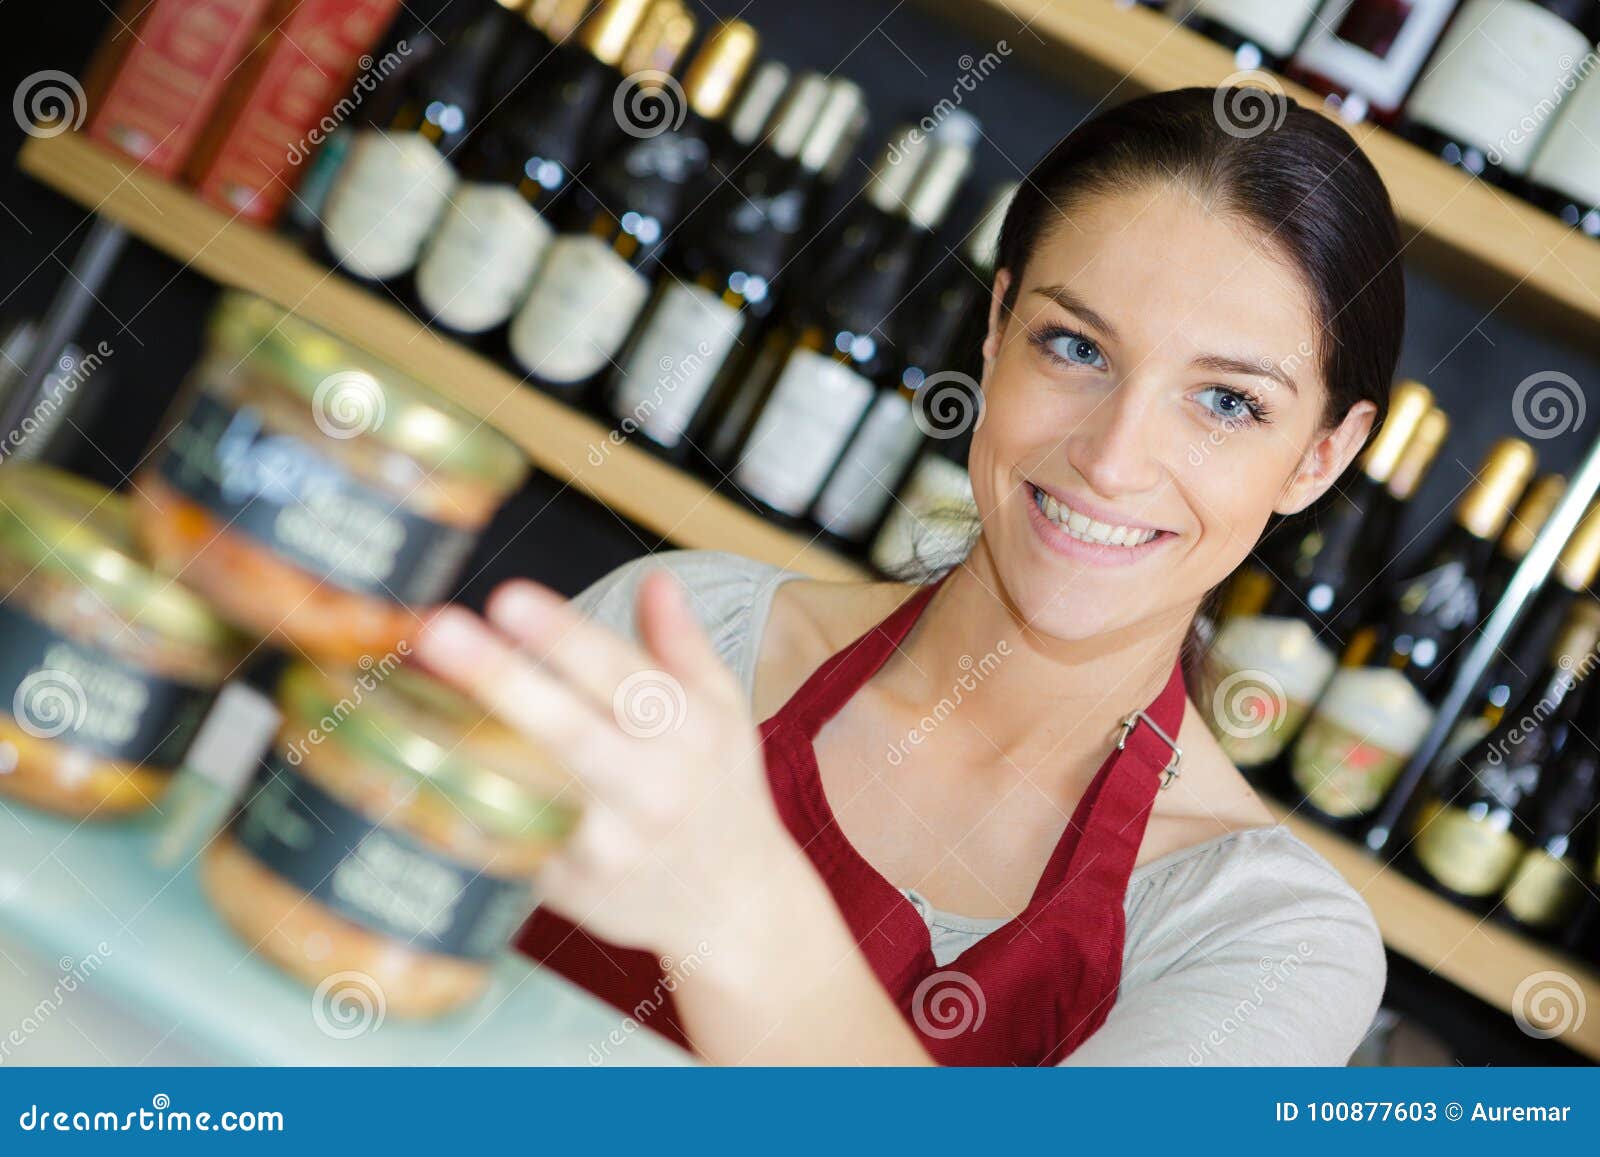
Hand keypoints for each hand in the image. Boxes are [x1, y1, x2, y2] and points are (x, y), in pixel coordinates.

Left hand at [415, 569, 807, 960]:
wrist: (732, 903)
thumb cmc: (719, 792)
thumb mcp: (722, 711)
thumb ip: (683, 645)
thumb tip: (655, 581)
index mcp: (690, 733)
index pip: (622, 676)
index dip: (563, 638)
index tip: (508, 599)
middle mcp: (650, 791)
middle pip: (568, 732)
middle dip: (500, 679)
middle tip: (438, 630)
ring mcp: (605, 845)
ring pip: (527, 789)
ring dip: (465, 739)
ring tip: (400, 691)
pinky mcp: (566, 886)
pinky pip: (506, 838)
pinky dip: (461, 801)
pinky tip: (409, 763)